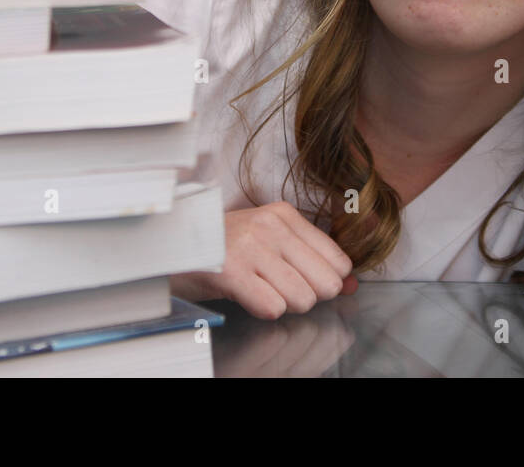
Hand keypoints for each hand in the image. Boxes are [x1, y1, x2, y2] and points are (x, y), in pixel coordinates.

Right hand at [170, 201, 357, 319]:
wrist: (169, 246)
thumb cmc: (223, 246)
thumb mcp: (270, 242)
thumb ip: (314, 260)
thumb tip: (353, 284)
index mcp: (284, 214)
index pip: (337, 260)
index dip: (325, 280)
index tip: (303, 279)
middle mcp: (270, 226)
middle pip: (326, 283)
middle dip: (308, 295)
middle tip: (279, 287)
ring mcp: (250, 247)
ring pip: (302, 298)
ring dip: (283, 303)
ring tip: (259, 288)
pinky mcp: (231, 271)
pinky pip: (273, 307)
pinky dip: (263, 309)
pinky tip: (246, 296)